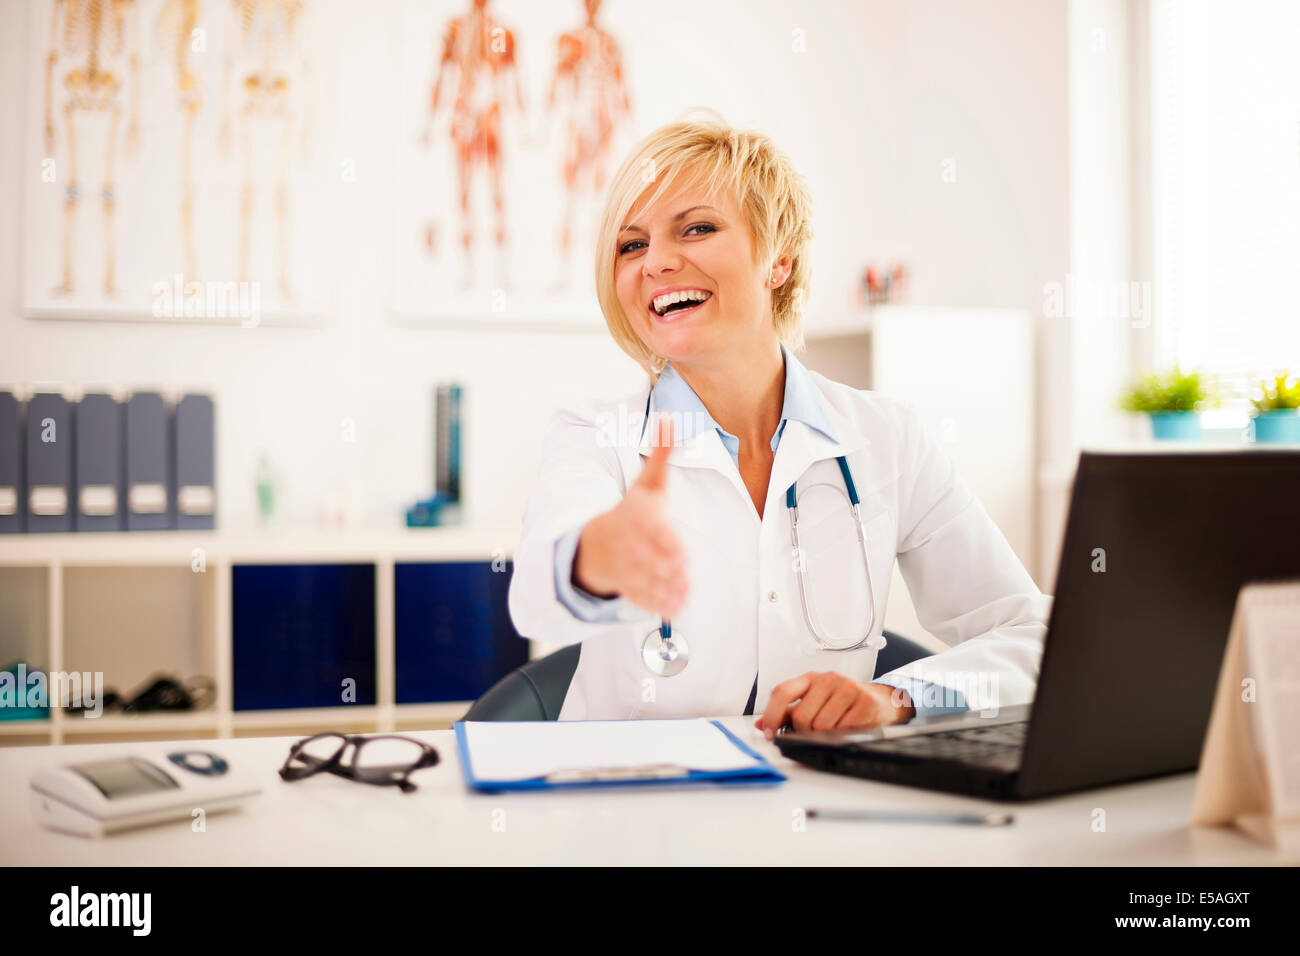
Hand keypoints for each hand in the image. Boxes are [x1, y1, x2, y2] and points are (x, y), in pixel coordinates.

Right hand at [573, 417, 687, 618]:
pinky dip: (657, 604)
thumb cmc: (630, 512)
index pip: (649, 529)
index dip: (664, 542)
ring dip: (664, 588)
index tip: (679, 553)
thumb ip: (660, 456)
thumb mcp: (645, 484)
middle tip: (684, 574)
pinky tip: (675, 607)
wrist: (594, 544)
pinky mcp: (626, 587)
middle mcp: (626, 543)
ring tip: (684, 592)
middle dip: (665, 568)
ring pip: (644, 580)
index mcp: (633, 516)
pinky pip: (640, 597)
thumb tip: (670, 419)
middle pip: (646, 557)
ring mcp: (624, 567)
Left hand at [755, 673, 915, 739]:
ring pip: (821, 727)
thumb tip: (761, 724)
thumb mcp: (815, 702)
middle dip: (805, 733)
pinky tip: (849, 729)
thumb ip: (788, 713)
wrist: (882, 700)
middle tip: (816, 733)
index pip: (782, 692)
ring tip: (836, 729)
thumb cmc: (843, 702)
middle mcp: (828, 679)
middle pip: (801, 717)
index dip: (771, 715)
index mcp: (811, 678)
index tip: (768, 733)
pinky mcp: (865, 702)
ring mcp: (848, 688)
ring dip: (826, 737)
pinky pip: (843, 730)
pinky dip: (842, 737)